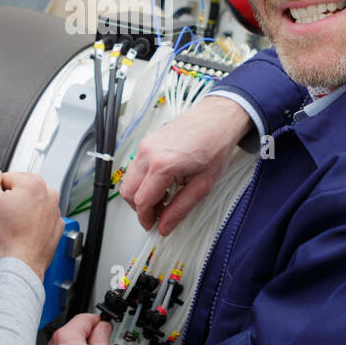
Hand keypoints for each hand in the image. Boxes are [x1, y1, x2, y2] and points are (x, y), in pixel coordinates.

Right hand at [0, 165, 62, 280]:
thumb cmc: (4, 238)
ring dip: (19, 214)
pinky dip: (29, 226)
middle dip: (9, 203)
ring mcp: (54, 214)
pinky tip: (20, 236)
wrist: (18, 267)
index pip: (6, 179)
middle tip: (1, 221)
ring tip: (11, 229)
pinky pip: (38, 221)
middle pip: (19, 192)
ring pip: (29, 206)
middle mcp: (49, 196)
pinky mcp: (55, 230)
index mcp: (34, 183)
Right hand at [118, 95, 250, 234]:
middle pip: (128, 191)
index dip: (145, 218)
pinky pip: (135, 167)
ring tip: (163, 197)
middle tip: (158, 213)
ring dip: (140, 193)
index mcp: (162, 165)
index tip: (153, 224)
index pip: (141, 201)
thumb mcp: (203, 185)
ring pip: (128, 179)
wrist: (217, 119)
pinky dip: (142, 180)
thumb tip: (165, 226)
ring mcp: (145, 145)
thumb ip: (180, 208)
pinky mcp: (146, 141)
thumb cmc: (215, 145)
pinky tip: (162, 182)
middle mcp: (148, 153)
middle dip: (140, 208)